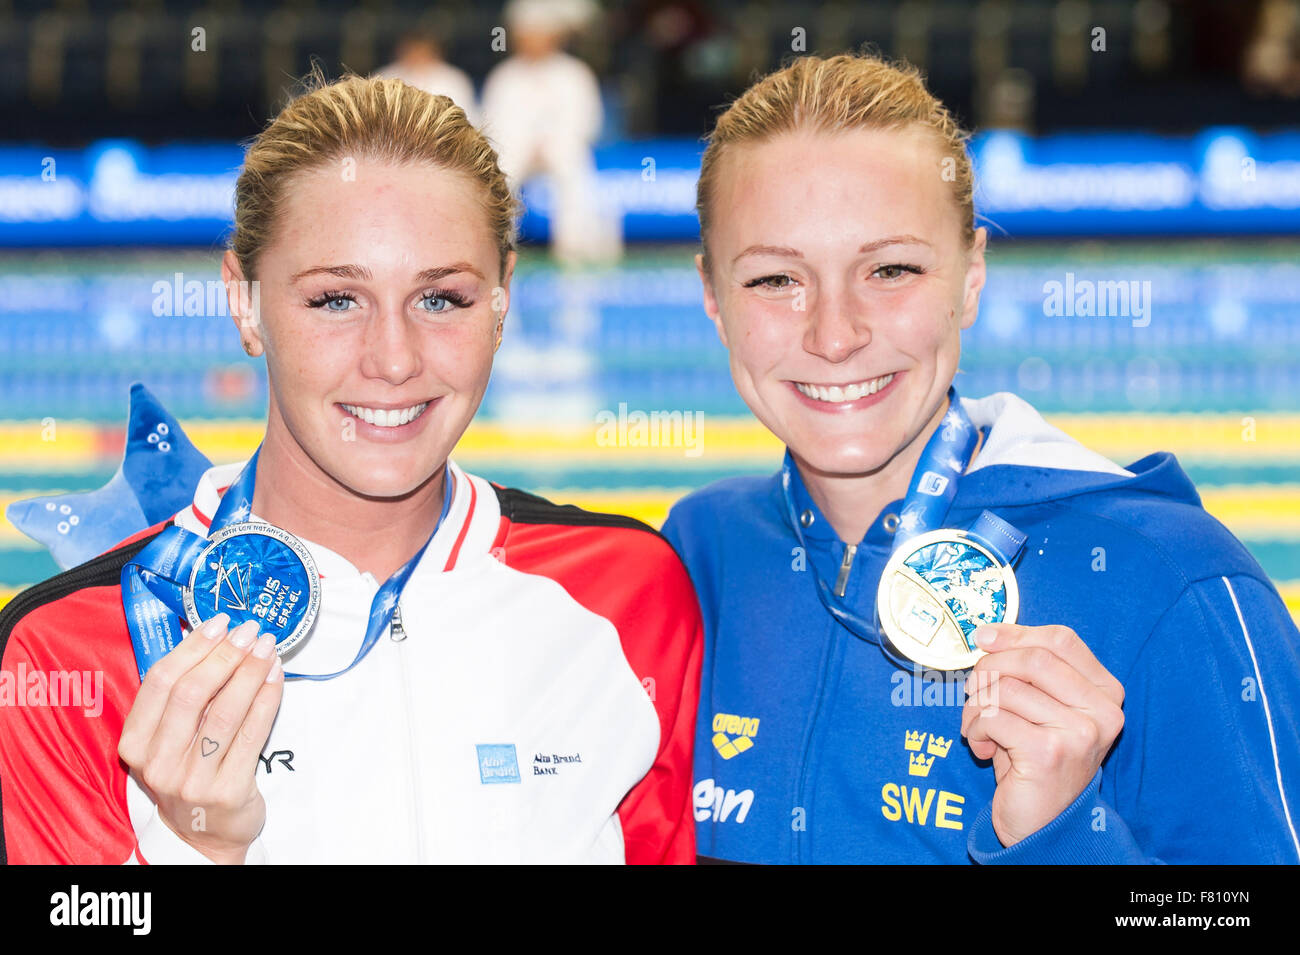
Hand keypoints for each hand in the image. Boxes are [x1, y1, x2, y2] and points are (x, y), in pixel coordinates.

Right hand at [118, 614, 283, 863]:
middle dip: (225, 655)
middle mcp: (158, 763)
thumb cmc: (190, 772)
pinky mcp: (228, 790)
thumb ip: (182, 696)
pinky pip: (252, 734)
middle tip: (249, 631)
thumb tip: (212, 637)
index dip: (191, 648)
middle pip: (192, 693)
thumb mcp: (170, 739)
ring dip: (250, 672)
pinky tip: (277, 676)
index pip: (160, 683)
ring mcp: (192, 780)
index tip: (218, 623)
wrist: (204, 835)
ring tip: (267, 647)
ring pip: (225, 712)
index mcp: (135, 744)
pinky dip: (267, 699)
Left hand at [960, 623, 1124, 847]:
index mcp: (1105, 692)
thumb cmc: (1035, 759)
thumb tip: (988, 634)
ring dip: (976, 707)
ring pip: (1006, 688)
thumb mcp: (1039, 707)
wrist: (1044, 826)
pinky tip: (983, 749)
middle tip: (975, 693)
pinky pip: (993, 717)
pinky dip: (975, 730)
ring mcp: (1080, 732)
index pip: (1060, 640)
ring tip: (980, 729)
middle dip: (990, 670)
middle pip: (1032, 658)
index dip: (1015, 634)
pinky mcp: (1050, 752)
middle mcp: (1101, 711)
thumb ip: (1026, 670)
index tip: (983, 640)